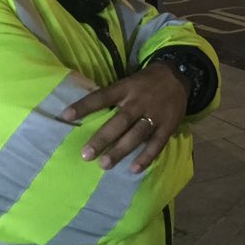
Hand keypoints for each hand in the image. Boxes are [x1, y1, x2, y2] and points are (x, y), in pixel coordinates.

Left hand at [62, 63, 188, 172]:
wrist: (178, 75)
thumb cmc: (145, 83)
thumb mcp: (128, 82)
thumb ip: (113, 97)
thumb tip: (86, 113)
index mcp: (126, 88)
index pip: (102, 96)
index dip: (84, 105)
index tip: (66, 116)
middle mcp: (139, 101)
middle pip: (120, 121)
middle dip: (103, 138)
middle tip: (86, 154)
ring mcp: (155, 114)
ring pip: (136, 134)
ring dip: (120, 150)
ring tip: (104, 164)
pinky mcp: (168, 126)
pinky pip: (157, 143)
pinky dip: (146, 157)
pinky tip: (134, 169)